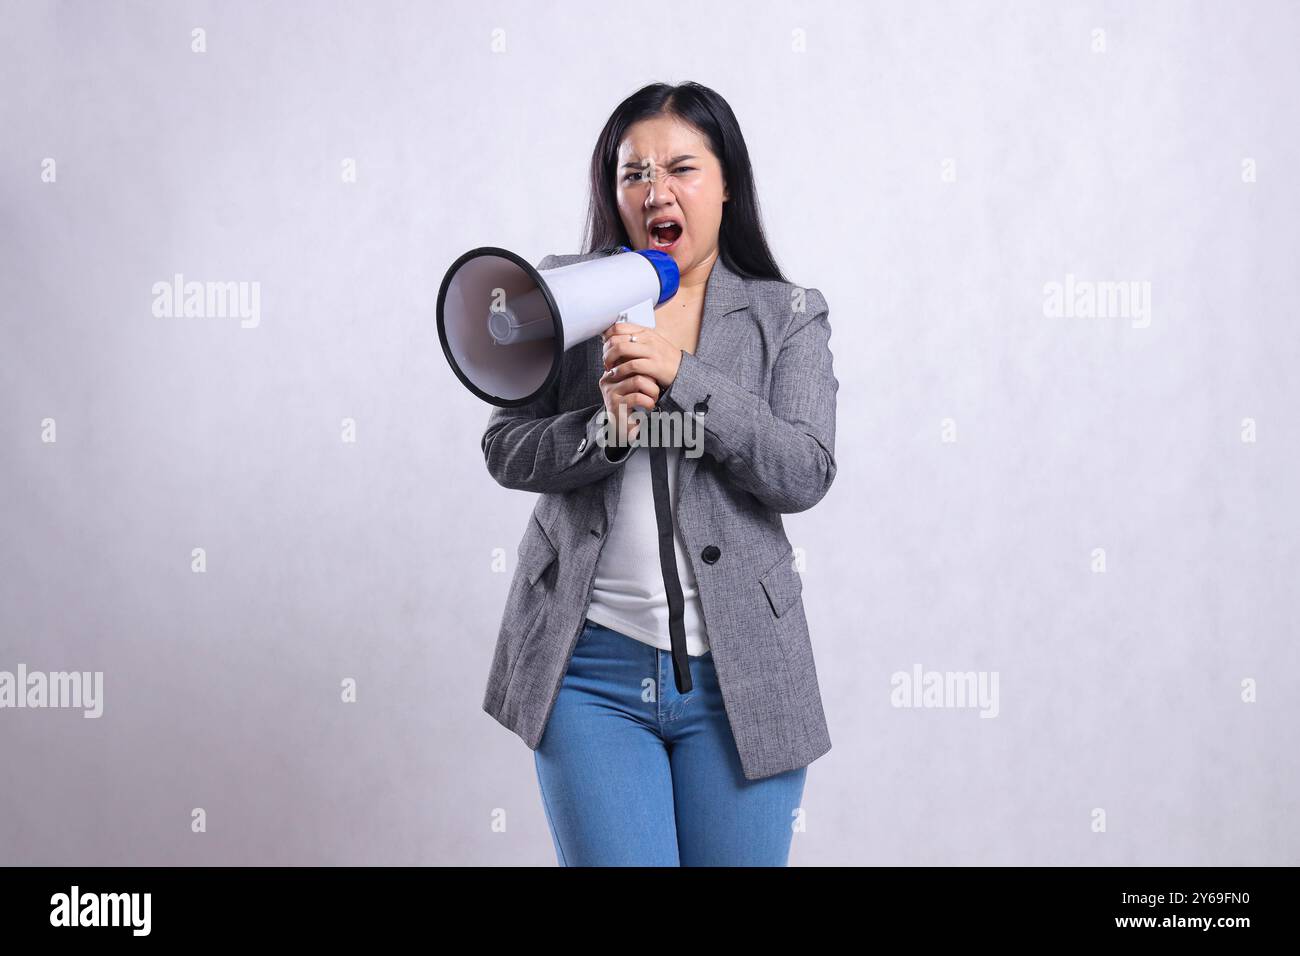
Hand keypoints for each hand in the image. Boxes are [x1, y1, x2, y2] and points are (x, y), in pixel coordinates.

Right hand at [597, 326, 659, 444]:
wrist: (626, 428)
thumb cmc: (635, 402)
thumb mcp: (636, 381)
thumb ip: (637, 367)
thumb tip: (647, 349)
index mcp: (612, 370)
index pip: (628, 356)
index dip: (644, 364)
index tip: (653, 375)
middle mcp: (607, 379)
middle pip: (634, 365)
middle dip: (651, 376)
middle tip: (656, 386)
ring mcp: (609, 392)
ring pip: (638, 380)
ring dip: (652, 390)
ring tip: (654, 397)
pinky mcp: (615, 405)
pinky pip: (637, 396)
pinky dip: (649, 401)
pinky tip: (650, 405)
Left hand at [600, 322, 683, 392]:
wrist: (683, 372)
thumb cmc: (664, 359)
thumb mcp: (651, 344)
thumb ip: (635, 340)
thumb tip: (613, 340)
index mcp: (645, 332)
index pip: (618, 327)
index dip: (607, 336)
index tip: (604, 346)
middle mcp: (648, 339)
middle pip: (616, 338)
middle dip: (605, 350)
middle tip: (605, 360)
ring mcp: (651, 352)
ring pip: (621, 348)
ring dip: (609, 359)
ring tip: (609, 368)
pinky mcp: (654, 366)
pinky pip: (631, 365)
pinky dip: (619, 370)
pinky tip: (617, 374)